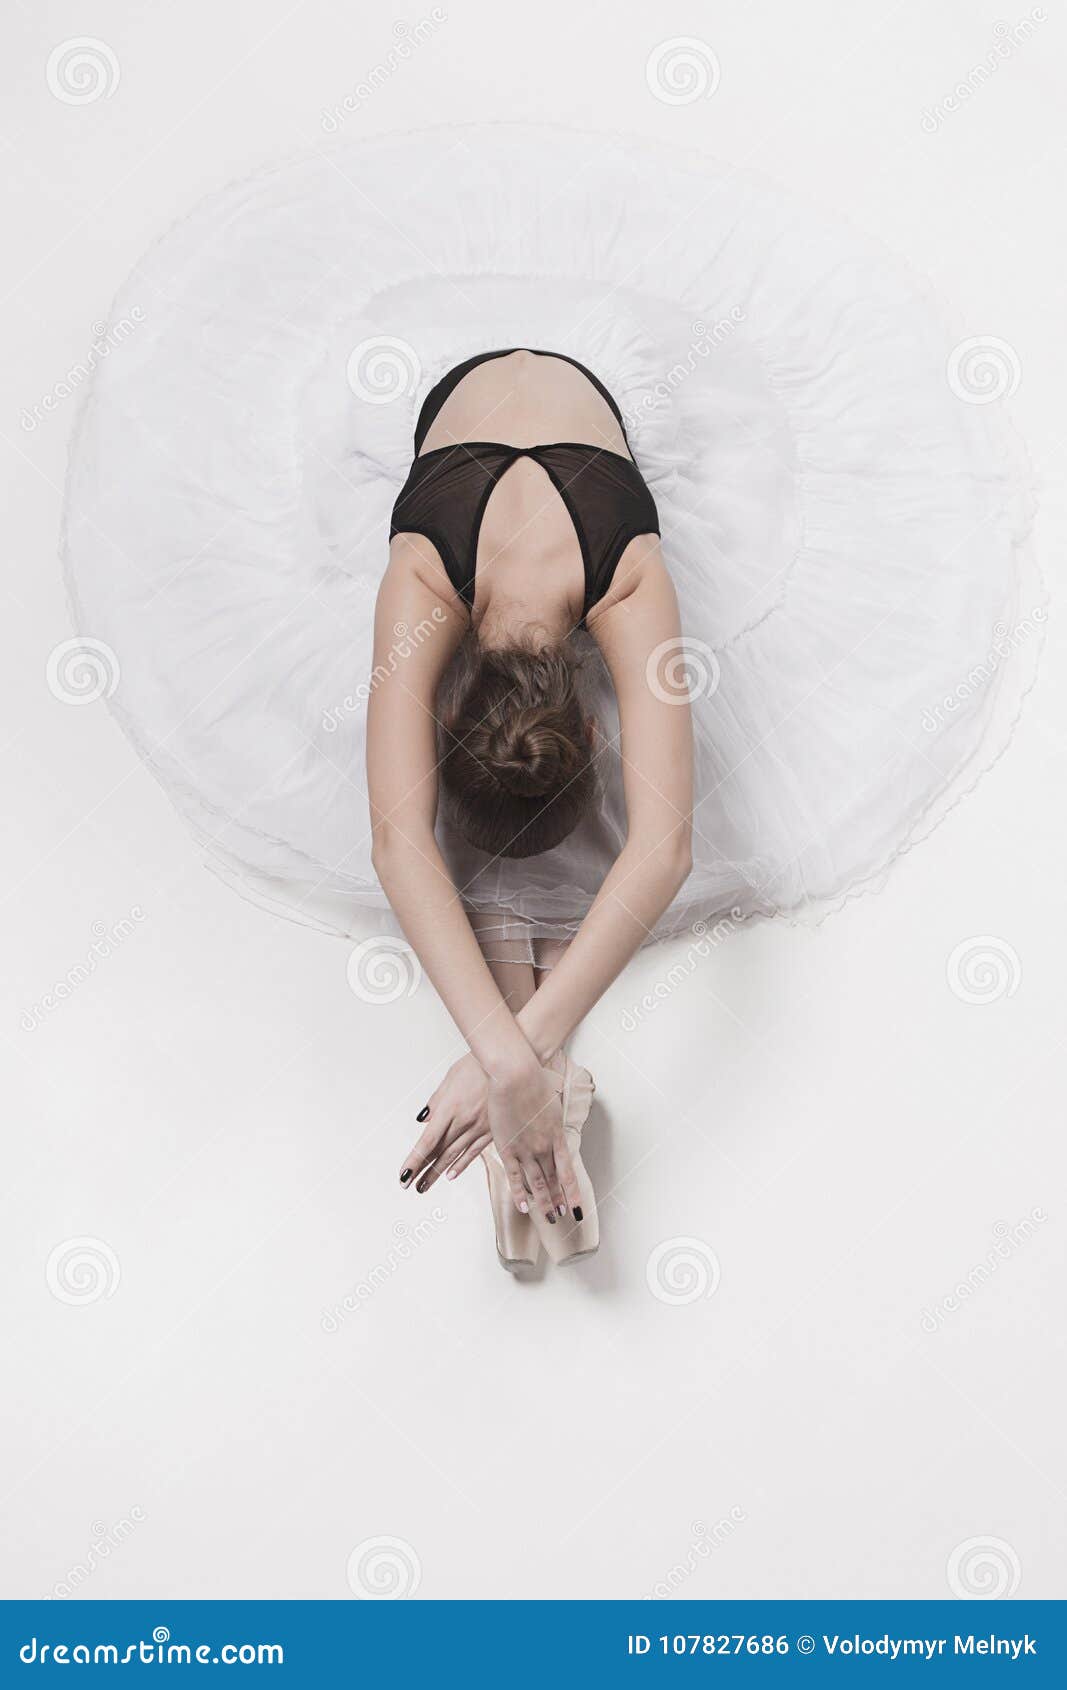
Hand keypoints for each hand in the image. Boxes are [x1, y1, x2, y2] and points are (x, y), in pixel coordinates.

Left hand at [399, 1053, 490, 1192]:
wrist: (508, 1065)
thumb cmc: (477, 1066)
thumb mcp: (451, 1078)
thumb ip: (437, 1101)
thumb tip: (425, 1119)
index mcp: (449, 1108)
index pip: (427, 1141)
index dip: (414, 1160)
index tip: (404, 1174)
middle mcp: (462, 1122)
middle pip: (439, 1152)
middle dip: (422, 1171)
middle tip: (410, 1186)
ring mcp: (478, 1128)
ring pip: (454, 1156)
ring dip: (438, 1173)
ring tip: (425, 1186)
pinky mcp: (491, 1131)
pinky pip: (474, 1152)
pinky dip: (461, 1164)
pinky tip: (451, 1175)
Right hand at [488, 1058, 581, 1222]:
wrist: (516, 1076)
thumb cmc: (534, 1081)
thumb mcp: (552, 1101)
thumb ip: (553, 1116)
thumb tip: (554, 1117)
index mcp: (557, 1136)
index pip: (568, 1172)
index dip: (573, 1192)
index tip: (577, 1207)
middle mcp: (544, 1147)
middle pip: (553, 1181)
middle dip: (559, 1200)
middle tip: (562, 1216)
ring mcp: (526, 1149)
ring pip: (537, 1183)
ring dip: (543, 1202)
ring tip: (548, 1217)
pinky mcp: (508, 1148)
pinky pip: (514, 1176)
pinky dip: (519, 1192)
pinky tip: (523, 1206)